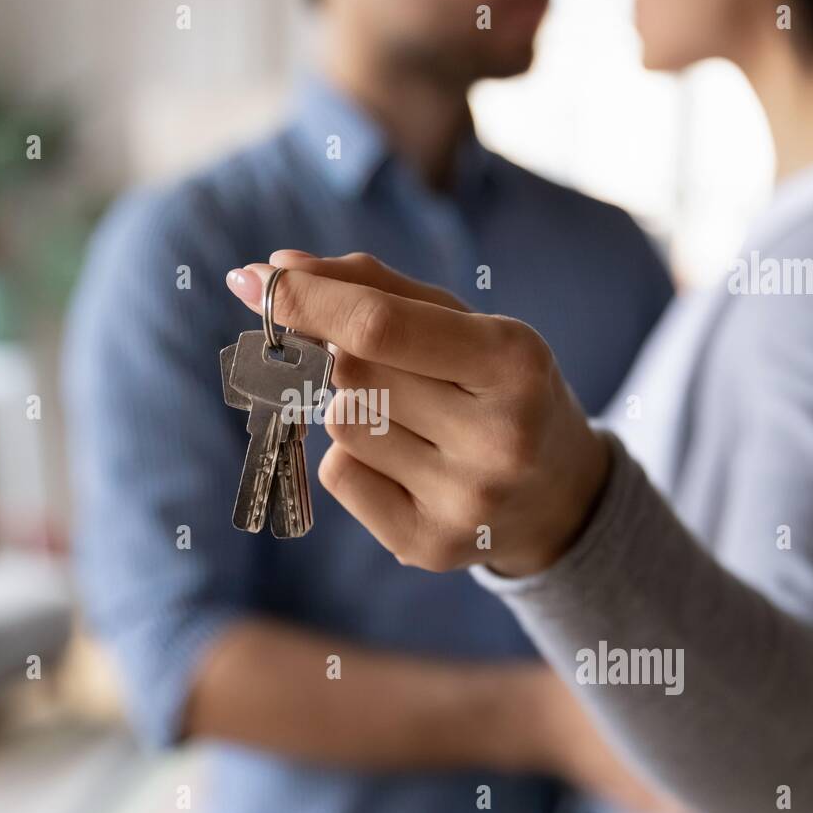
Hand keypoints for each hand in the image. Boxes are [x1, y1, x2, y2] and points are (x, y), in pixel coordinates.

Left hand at [225, 251, 610, 576]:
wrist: (561, 497)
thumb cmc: (499, 389)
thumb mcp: (465, 324)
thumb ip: (376, 289)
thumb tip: (276, 266)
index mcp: (514, 362)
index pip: (379, 326)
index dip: (307, 300)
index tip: (251, 278)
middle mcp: (497, 437)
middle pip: (352, 372)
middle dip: (339, 351)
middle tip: (372, 357)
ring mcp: (464, 500)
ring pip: (339, 423)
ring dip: (352, 408)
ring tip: (413, 420)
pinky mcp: (429, 546)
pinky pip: (338, 476)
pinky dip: (353, 458)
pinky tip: (406, 465)